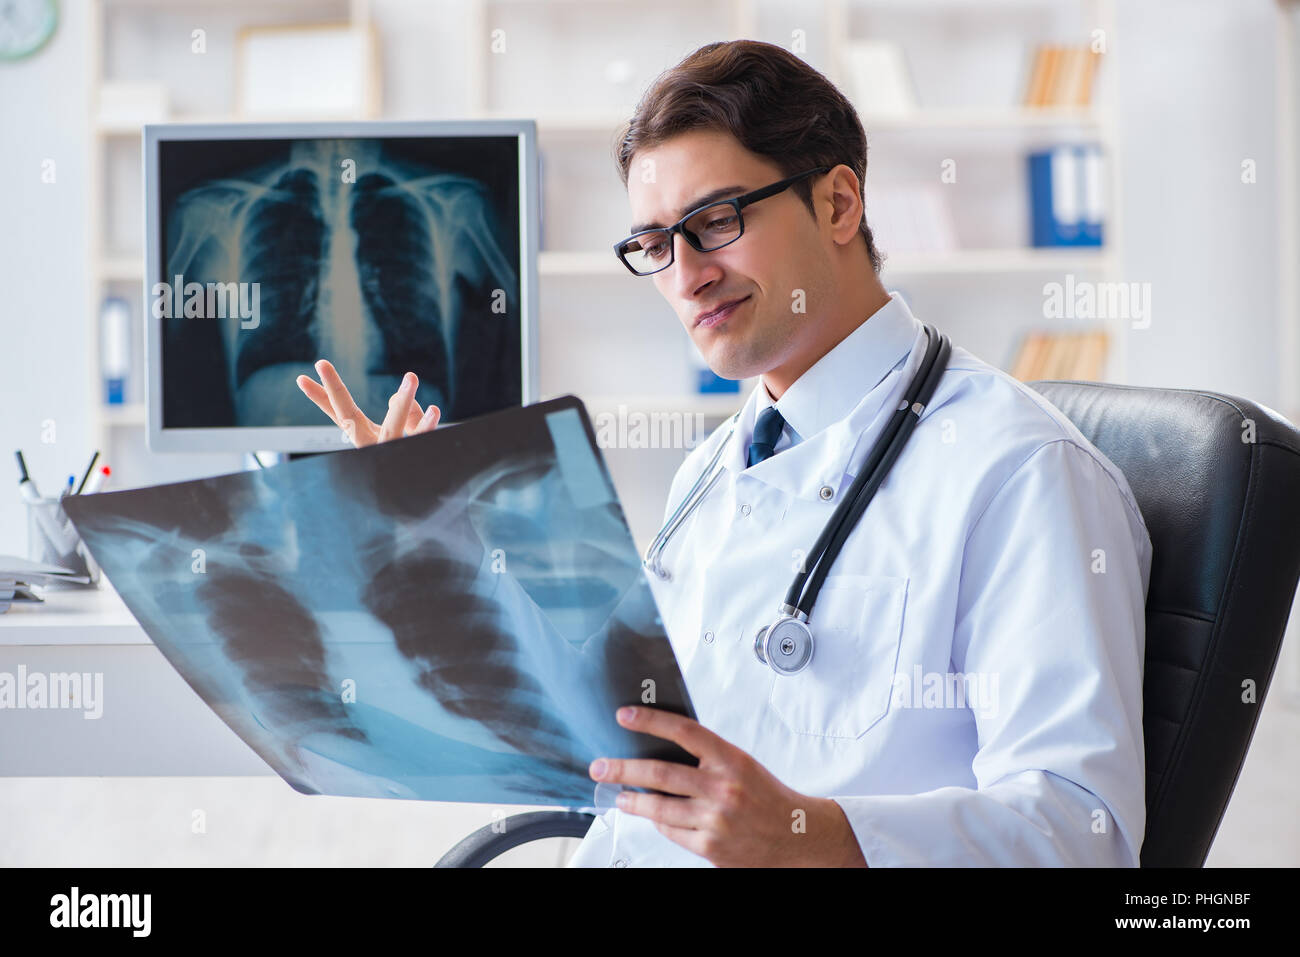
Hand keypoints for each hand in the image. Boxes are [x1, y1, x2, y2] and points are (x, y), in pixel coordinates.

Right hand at [296, 360, 440, 447]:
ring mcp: (394, 450)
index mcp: (364, 436)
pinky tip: (433, 409)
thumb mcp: (397, 432)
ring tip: (411, 376)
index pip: (339, 412)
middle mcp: (374, 444)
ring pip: (395, 425)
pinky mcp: (415, 454)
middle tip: (323, 364)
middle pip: (353, 417)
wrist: (415, 499)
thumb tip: (397, 397)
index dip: (321, 396)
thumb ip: (404, 410)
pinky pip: (423, 437)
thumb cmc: (404, 458)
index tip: (302, 377)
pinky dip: (427, 424)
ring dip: (403, 402)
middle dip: (337, 391)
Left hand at [590, 706, 866, 866]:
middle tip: (601, 766)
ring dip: (631, 801)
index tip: (625, 716)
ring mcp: (715, 820)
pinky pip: (672, 832)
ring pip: (658, 807)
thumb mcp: (742, 765)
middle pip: (660, 773)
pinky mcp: (710, 847)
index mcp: (732, 760)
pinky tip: (652, 817)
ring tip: (618, 795)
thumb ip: (707, 757)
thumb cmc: (768, 797)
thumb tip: (662, 747)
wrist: (798, 836)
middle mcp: (723, 788)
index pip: (684, 732)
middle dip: (623, 768)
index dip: (651, 721)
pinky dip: (659, 822)